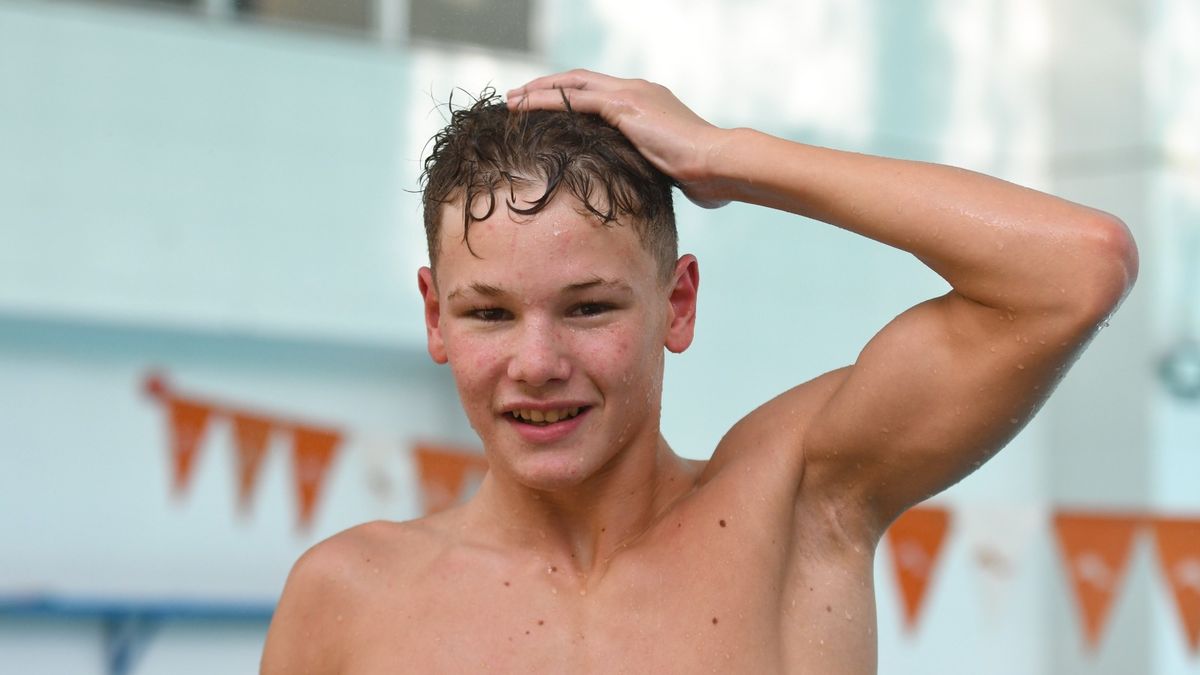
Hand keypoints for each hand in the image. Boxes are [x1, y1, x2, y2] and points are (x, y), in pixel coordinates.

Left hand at [507, 70, 731, 208]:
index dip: (569, 98)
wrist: (719, 165)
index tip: (545, 108)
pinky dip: (546, 101)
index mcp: (648, 103)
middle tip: (516, 98)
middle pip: (580, 82)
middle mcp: (636, 91)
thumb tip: (656, 194)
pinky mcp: (625, 106)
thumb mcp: (675, 174)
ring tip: (510, 101)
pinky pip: (575, 99)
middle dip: (546, 88)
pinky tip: (524, 108)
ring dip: (537, 91)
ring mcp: (631, 95)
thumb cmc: (707, 178)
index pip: (599, 94)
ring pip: (572, 84)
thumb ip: (659, 173)